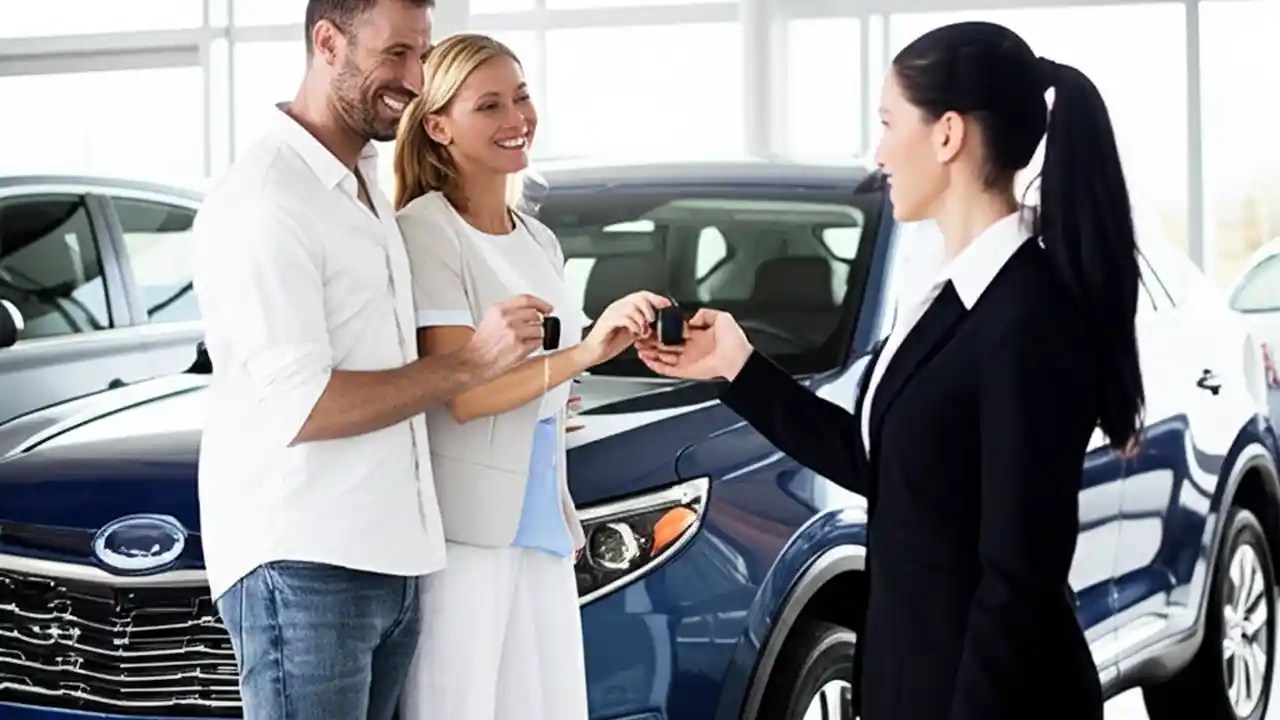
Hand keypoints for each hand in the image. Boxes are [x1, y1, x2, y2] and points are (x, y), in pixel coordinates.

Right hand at [464, 294, 552, 375]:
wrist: (474, 361)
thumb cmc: (482, 344)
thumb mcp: (491, 319)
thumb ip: (509, 312)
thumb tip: (528, 311)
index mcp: (499, 309)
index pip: (526, 299)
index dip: (540, 303)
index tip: (547, 308)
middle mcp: (507, 319)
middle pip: (536, 314)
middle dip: (538, 322)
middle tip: (536, 327)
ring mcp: (515, 333)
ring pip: (540, 329)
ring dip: (537, 335)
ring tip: (526, 340)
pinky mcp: (520, 347)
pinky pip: (538, 342)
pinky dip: (535, 345)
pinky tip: (525, 347)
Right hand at [577, 291, 671, 366]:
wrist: (592, 353)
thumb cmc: (609, 343)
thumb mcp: (632, 333)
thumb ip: (643, 326)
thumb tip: (658, 325)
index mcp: (624, 308)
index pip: (642, 295)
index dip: (656, 299)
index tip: (667, 305)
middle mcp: (617, 307)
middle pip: (638, 296)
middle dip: (650, 307)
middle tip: (653, 319)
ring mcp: (611, 313)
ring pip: (632, 306)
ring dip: (642, 318)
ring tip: (643, 330)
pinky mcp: (607, 322)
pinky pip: (624, 317)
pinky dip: (634, 325)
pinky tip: (635, 333)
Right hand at [636, 308, 752, 380]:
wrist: (738, 359)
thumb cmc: (734, 341)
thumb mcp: (722, 317)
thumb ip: (705, 313)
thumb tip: (691, 317)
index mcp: (697, 335)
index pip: (674, 332)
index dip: (662, 330)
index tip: (651, 326)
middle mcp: (691, 348)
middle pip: (665, 345)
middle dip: (652, 341)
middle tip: (640, 337)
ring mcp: (687, 360)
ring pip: (663, 357)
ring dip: (650, 353)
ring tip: (639, 348)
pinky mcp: (686, 371)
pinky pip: (667, 370)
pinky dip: (656, 366)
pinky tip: (647, 360)